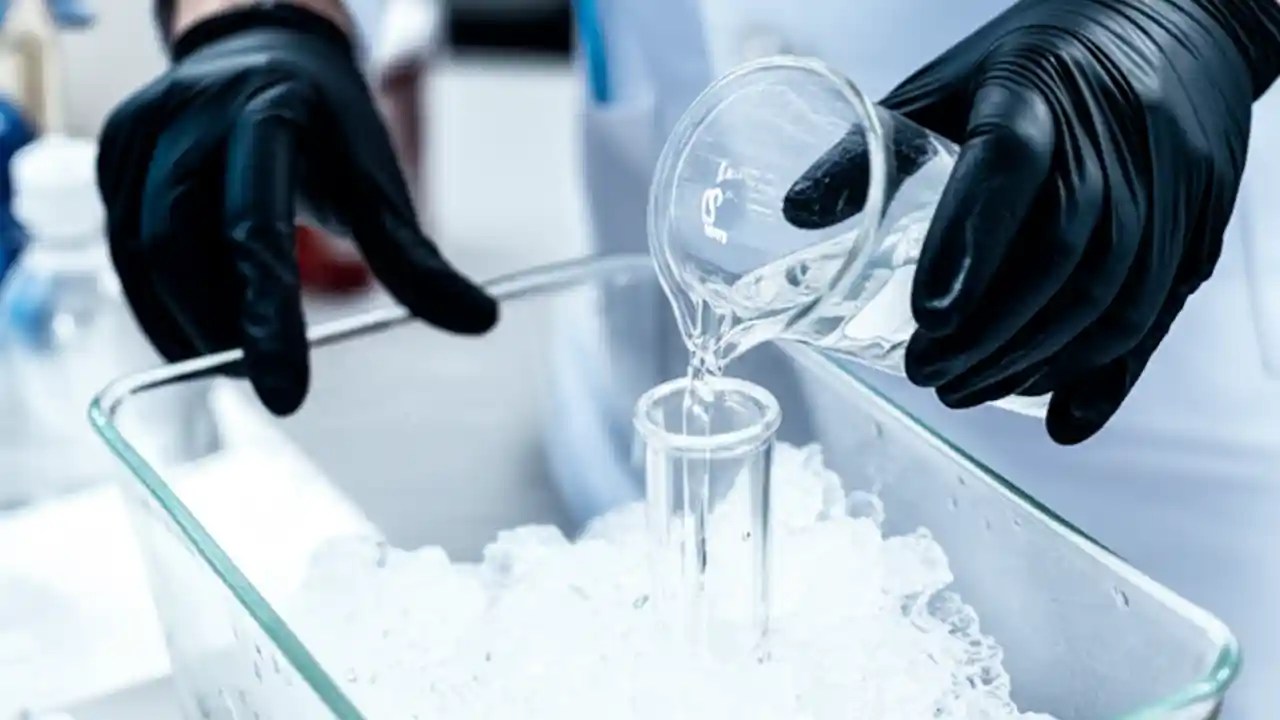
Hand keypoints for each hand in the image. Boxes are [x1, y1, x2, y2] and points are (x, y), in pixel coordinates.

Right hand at [97, 5, 496, 414]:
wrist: (261, 53)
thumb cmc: (326, 124)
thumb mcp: (377, 179)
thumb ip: (417, 257)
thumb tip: (482, 320)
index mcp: (264, 113)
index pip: (254, 227)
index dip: (267, 317)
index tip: (287, 396)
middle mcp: (188, 119)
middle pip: (179, 248)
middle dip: (220, 328)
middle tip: (265, 376)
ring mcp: (140, 137)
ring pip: (143, 258)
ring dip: (188, 326)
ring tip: (240, 356)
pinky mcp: (115, 161)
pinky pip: (125, 253)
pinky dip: (165, 306)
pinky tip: (205, 329)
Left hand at [785, 0, 1279, 443]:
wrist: (1170, 25)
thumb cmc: (1035, 59)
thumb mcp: (946, 82)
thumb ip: (872, 145)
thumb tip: (797, 213)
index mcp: (1037, 85)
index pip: (1009, 165)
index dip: (969, 242)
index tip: (925, 314)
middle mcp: (1116, 129)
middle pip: (1063, 249)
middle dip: (990, 327)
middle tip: (926, 372)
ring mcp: (1171, 176)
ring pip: (1113, 291)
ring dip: (1035, 359)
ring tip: (966, 390)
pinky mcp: (1200, 219)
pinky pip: (1159, 310)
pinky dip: (1106, 374)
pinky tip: (1060, 418)